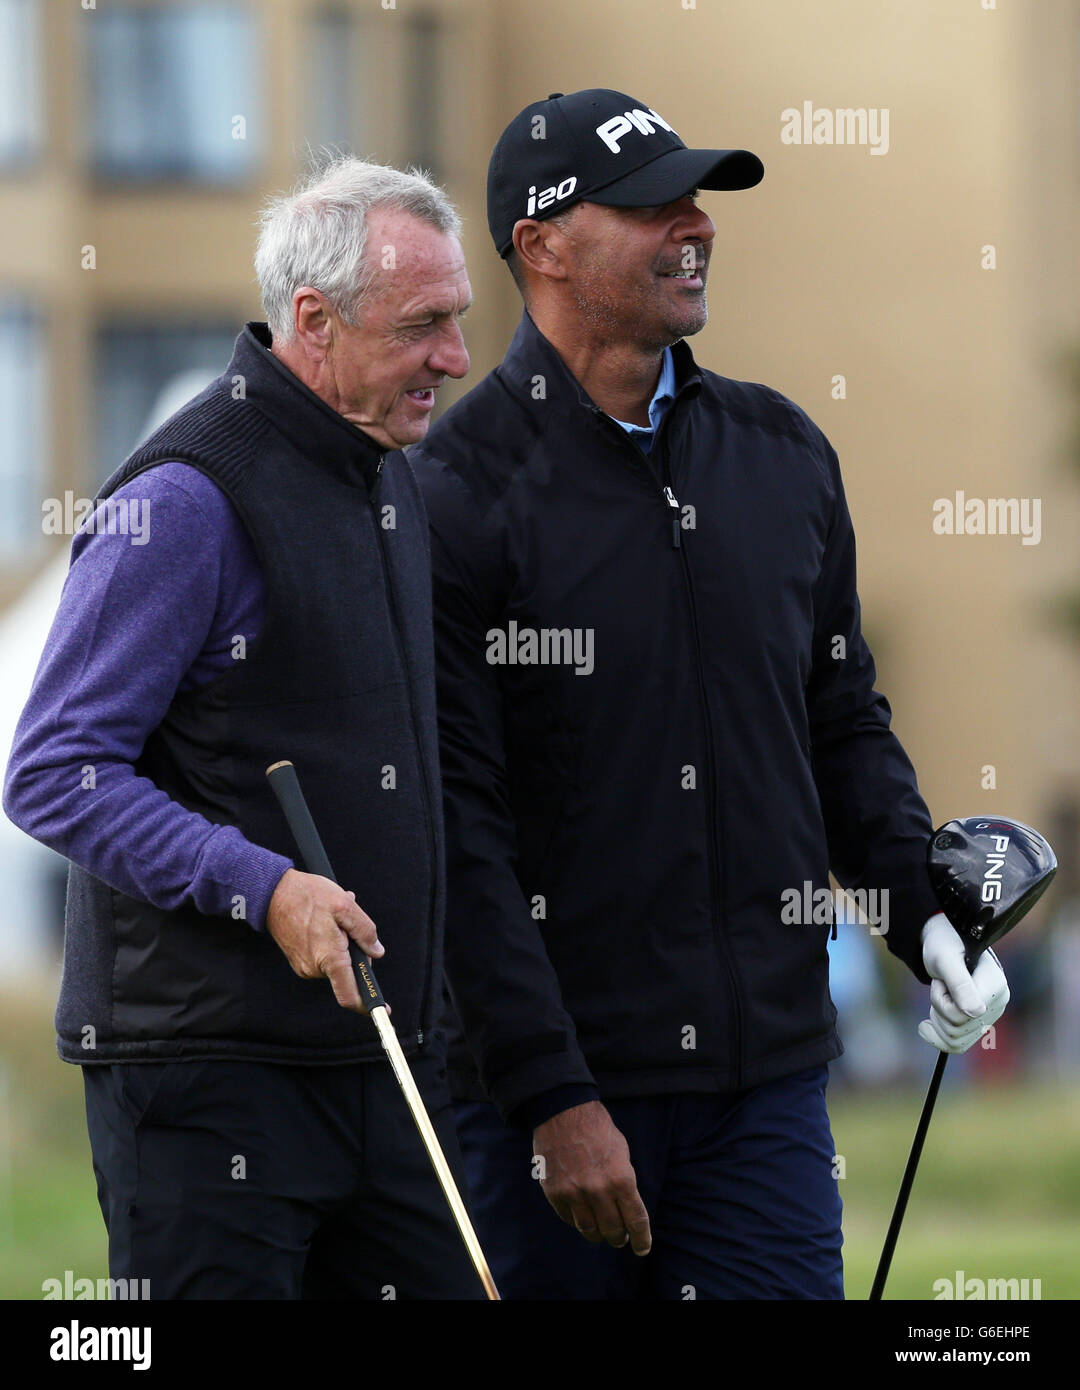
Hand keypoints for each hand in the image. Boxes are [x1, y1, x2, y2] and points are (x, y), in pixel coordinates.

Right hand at [265, 868, 383, 1012]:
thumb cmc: (307, 896)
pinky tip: (324, 921)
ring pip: (336, 961)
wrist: (272, 892)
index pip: (350, 995)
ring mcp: (304, 965)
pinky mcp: (299, 959)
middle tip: (350, 924)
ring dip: (342, 942)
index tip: (383, 1009)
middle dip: (355, 950)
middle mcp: (315, 968)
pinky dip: (330, 942)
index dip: (368, 1003)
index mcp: (330, 958)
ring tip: (334, 917)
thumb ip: (365, 931)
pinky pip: (323, 956)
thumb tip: (376, 952)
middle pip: (348, 971)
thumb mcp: (345, 905)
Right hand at [533, 1100, 650, 1254]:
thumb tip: (625, 1208)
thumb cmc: (597, 1129)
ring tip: (601, 1232)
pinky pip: (569, 1219)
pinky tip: (582, 1216)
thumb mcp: (622, 1152)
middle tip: (620, 1238)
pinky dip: (578, 1221)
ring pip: (589, 1230)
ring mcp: (574, 1194)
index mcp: (621, 1179)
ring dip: (598, 1234)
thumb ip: (624, 1182)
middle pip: (613, 1230)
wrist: (563, 1111)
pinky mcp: (555, 1193)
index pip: (636, 1221)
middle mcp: (598, 1191)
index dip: (642, 1239)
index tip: (642, 1249)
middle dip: (619, 1238)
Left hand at [919, 913, 1008, 1052]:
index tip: (942, 980)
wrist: (944, 945)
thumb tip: (976, 1012)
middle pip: (957, 1029)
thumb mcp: (945, 959)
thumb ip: (959, 983)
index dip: (943, 999)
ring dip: (937, 1017)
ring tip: (941, 993)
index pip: (963, 1014)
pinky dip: (937, 1038)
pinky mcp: (978, 1024)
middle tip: (940, 984)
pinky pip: (957, 1045)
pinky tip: (925, 1027)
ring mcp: (988, 1016)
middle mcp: (997, 1004)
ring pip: (955, 1039)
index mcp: (996, 985)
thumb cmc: (944, 945)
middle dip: (938, 1007)